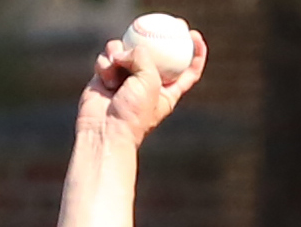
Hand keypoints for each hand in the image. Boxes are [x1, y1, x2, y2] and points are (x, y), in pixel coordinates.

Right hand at [77, 28, 207, 145]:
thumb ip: (144, 58)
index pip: (188, 70)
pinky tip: (105, 78)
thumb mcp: (150, 82)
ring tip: (117, 66)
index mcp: (168, 90)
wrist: (105, 128)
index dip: (195, 53)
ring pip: (126, 50)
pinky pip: (107, 57)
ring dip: (120, 53)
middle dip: (157, 37)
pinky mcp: (107, 75)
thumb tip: (126, 51)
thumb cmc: (133, 112)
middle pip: (155, 54)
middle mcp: (148, 82)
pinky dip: (105, 64)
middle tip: (160, 23)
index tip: (194, 36)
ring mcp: (127, 78)